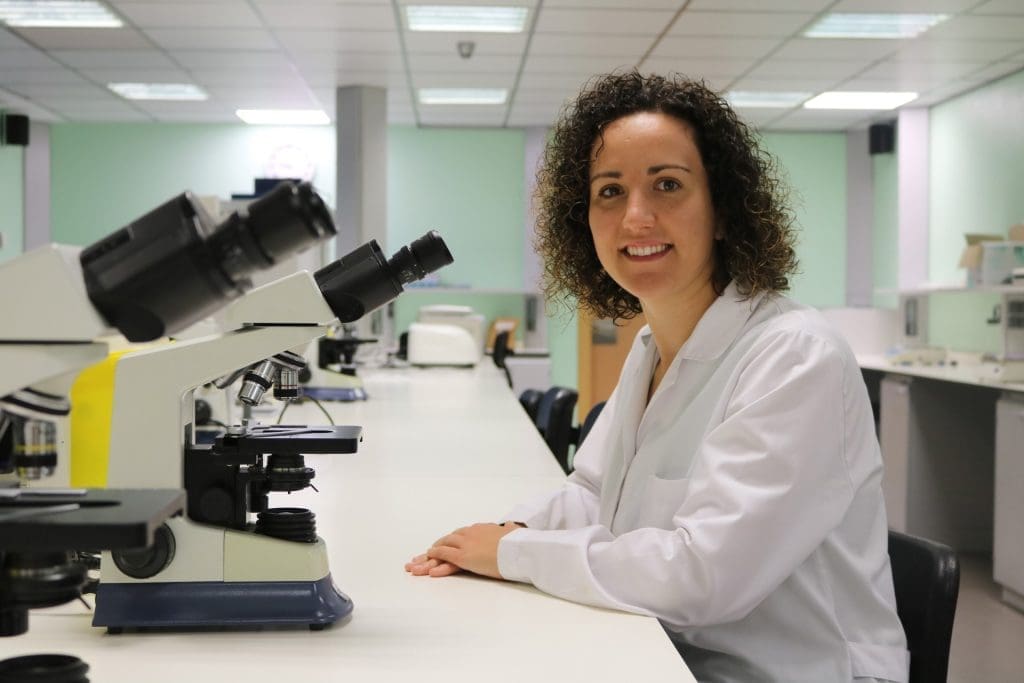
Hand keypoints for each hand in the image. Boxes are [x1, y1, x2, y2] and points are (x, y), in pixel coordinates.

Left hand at [405, 522, 522, 578]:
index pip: (459, 535)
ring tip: (416, 566)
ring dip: (428, 558)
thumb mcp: (514, 532)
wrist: (519, 547)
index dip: (449, 541)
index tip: (442, 546)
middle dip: (434, 549)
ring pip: (442, 548)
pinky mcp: (464, 556)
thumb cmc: (519, 542)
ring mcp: (466, 544)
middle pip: (447, 540)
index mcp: (481, 529)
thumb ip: (510, 530)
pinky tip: (428, 567)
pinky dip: (435, 561)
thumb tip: (515, 526)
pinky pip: (445, 557)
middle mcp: (470, 533)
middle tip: (422, 555)